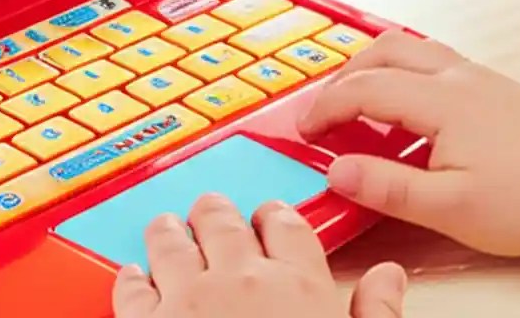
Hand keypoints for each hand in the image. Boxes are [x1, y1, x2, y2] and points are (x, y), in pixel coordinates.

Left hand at [113, 193, 407, 317]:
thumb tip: (388, 278)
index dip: (274, 215)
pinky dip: (132, 276)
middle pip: (222, 221)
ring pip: (171, 240)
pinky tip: (135, 276)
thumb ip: (375, 313)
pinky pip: (132, 286)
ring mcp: (189, 300)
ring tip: (169, 228)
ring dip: (170, 231)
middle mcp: (241, 281)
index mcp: (298, 287)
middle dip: (216, 213)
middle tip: (211, 212)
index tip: (269, 217)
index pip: (285, 224)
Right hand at [298, 30, 519, 256]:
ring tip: (356, 101)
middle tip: (323, 110)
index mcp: (444, 101)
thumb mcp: (450, 208)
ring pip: (410, 48)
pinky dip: (403, 71)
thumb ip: (387, 187)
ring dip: (373, 67)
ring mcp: (481, 76)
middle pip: (383, 51)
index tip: (308, 132)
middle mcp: (461, 77)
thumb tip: (338, 171)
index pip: (365, 88)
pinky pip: (435, 60)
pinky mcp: (495, 86)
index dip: (326, 108)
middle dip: (343, 77)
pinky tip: (406, 107)